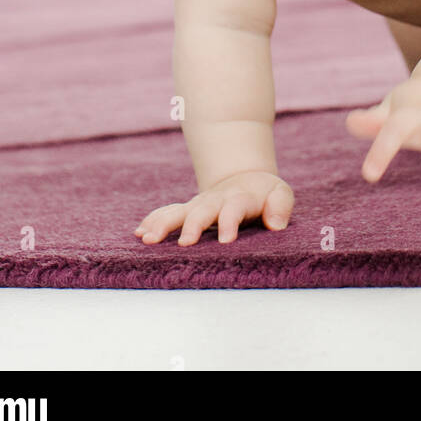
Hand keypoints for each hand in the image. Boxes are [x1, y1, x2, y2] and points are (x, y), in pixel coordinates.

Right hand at [134, 171, 293, 245]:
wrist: (244, 177)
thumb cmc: (265, 193)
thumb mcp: (280, 193)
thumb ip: (281, 205)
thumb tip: (276, 224)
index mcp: (240, 197)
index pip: (235, 208)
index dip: (230, 222)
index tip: (225, 241)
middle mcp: (216, 200)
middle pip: (203, 210)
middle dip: (193, 225)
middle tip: (184, 243)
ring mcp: (199, 205)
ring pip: (179, 211)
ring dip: (164, 223)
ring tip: (148, 238)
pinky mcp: (188, 210)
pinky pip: (168, 213)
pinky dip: (154, 220)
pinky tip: (140, 232)